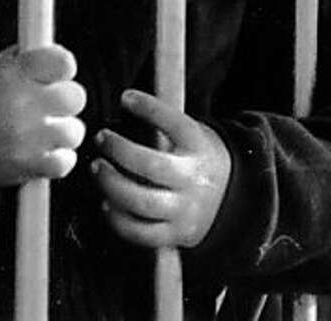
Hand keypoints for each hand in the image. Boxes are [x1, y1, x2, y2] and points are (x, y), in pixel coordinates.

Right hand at [0, 44, 87, 186]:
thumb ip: (32, 57)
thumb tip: (63, 56)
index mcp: (15, 73)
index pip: (64, 62)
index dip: (63, 68)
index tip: (55, 74)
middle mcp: (21, 104)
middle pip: (76, 97)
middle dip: (64, 102)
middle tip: (47, 106)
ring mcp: (25, 137)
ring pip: (74, 131)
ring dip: (61, 132)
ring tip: (40, 131)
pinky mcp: (27, 164)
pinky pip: (65, 162)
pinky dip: (57, 159)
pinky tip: (42, 151)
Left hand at [93, 89, 233, 248]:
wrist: (232, 198)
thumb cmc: (199, 160)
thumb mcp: (195, 136)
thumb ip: (166, 126)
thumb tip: (127, 102)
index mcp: (200, 148)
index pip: (175, 123)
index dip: (149, 108)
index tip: (126, 97)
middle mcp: (193, 178)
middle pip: (152, 166)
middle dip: (120, 151)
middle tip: (101, 138)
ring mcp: (184, 209)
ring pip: (142, 202)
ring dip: (112, 185)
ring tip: (97, 168)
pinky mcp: (175, 234)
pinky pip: (140, 232)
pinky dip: (118, 219)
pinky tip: (107, 203)